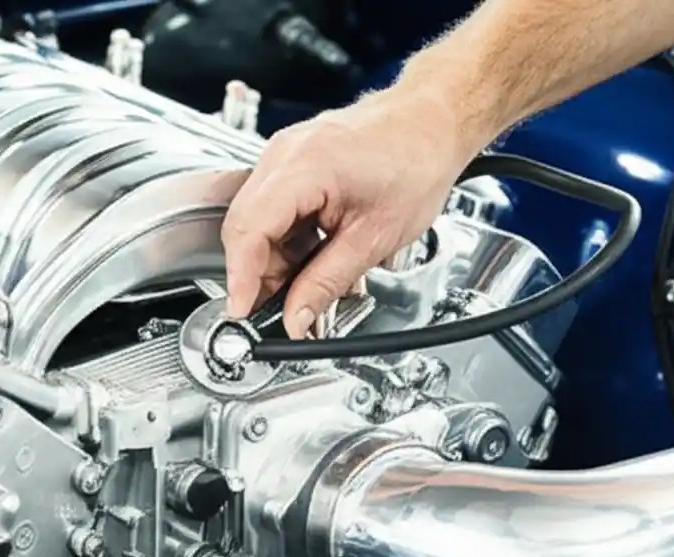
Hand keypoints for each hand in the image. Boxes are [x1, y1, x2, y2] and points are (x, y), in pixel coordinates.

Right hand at [220, 88, 483, 338]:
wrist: (433, 121)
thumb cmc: (418, 161)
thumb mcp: (374, 237)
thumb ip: (327, 282)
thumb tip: (296, 317)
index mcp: (304, 167)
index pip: (248, 230)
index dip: (240, 278)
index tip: (241, 311)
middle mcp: (284, 154)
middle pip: (244, 226)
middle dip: (256, 273)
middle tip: (276, 309)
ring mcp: (284, 153)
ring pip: (254, 220)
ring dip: (271, 258)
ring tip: (302, 284)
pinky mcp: (291, 160)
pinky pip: (270, 207)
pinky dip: (282, 239)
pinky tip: (307, 256)